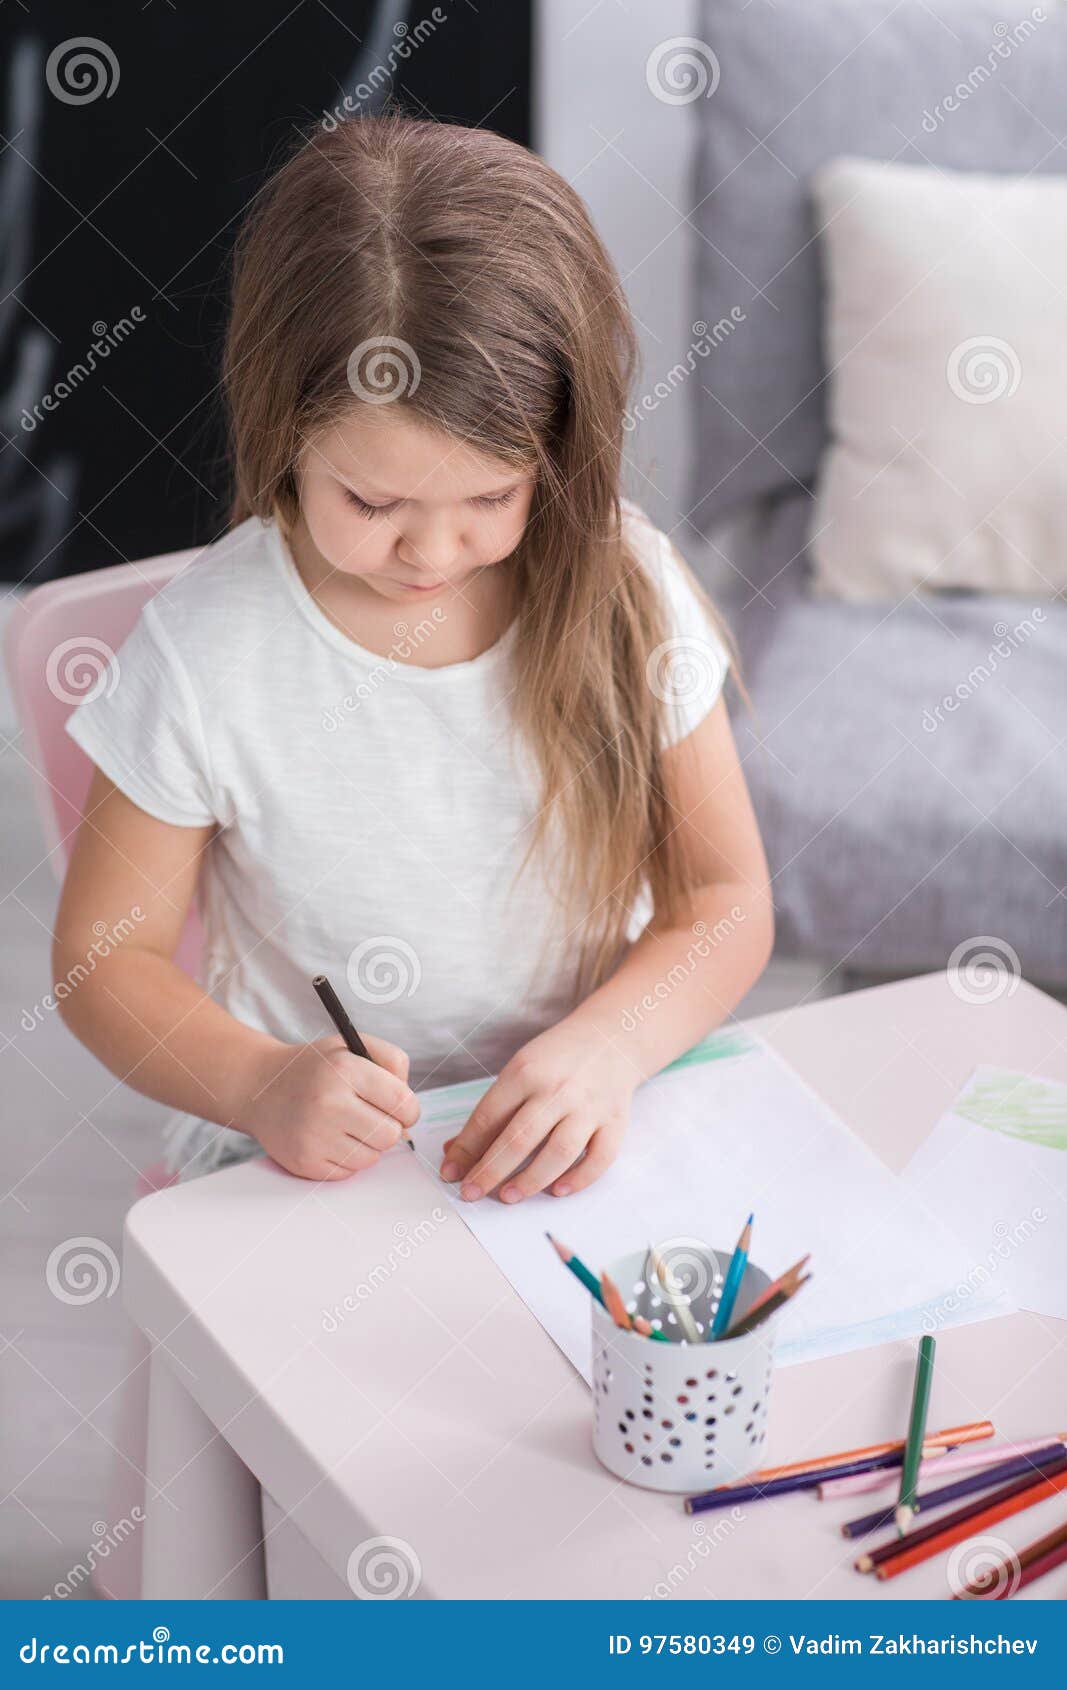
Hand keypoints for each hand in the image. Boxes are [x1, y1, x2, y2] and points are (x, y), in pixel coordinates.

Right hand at [236, 1032, 419, 1180]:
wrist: (261, 1087)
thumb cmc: (316, 1068)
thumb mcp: (354, 1046)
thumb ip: (393, 1063)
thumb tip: (409, 1113)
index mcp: (345, 1069)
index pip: (403, 1102)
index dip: (409, 1108)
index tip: (400, 1108)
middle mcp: (328, 1102)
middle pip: (391, 1135)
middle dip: (389, 1127)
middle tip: (372, 1117)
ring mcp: (314, 1135)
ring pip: (372, 1157)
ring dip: (367, 1144)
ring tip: (347, 1125)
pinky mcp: (305, 1161)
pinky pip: (349, 1172)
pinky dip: (346, 1158)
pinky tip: (330, 1139)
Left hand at [439, 1019, 632, 1201]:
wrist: (612, 1037)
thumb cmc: (557, 1058)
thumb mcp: (519, 1070)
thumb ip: (492, 1111)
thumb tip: (455, 1150)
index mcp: (526, 1072)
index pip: (489, 1117)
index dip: (466, 1149)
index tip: (450, 1173)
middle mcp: (558, 1090)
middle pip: (519, 1139)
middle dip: (491, 1171)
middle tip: (471, 1193)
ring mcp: (589, 1107)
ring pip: (559, 1152)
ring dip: (531, 1180)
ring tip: (508, 1196)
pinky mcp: (615, 1122)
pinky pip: (599, 1157)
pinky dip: (579, 1178)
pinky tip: (557, 1191)